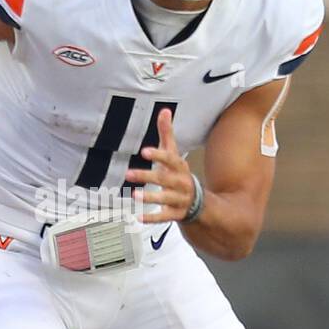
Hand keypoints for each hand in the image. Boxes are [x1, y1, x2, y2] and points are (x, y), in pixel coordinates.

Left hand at [124, 107, 195, 223]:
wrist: (199, 201)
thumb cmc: (179, 173)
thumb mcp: (175, 153)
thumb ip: (167, 133)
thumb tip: (164, 110)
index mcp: (180, 167)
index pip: (170, 159)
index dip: (158, 155)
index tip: (144, 151)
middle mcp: (181, 183)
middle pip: (165, 179)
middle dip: (147, 176)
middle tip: (129, 173)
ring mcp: (179, 199)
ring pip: (165, 199)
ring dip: (150, 198)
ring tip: (134, 195)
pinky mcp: (176, 214)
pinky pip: (164, 217)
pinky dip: (152, 218)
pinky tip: (138, 217)